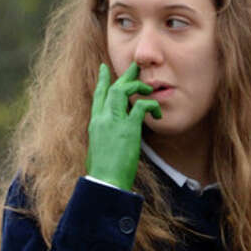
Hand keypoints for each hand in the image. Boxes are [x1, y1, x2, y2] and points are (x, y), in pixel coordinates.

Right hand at [85, 62, 160, 190]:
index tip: (104, 68)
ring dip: (137, 87)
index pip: (98, 96)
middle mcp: (102, 119)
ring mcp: (114, 122)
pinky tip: (156, 112)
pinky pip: (141, 107)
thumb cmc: (103, 173)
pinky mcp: (128, 129)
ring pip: (123, 92)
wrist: (104, 182)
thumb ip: (105, 139)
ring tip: (148, 89)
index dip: (102, 81)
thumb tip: (111, 140)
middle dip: (124, 76)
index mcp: (95, 124)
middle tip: (134, 67)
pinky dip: (150, 105)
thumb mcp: (98, 150)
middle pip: (112, 89)